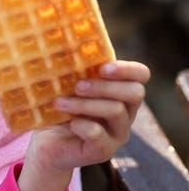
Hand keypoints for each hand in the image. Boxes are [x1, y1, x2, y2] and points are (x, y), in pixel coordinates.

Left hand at [18, 60, 149, 190]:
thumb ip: (74, 68)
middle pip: (135, 93)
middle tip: (78, 86)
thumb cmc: (60, 107)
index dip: (127, 69)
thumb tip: (61, 40)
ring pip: (116, 111)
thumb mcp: (68, 85)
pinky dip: (81, 125)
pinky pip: (98, 134)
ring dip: (85, 104)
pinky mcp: (104, 151)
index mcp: (120, 91)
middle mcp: (126, 112)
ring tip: (60, 102)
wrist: (48, 143)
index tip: (102, 67)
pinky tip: (68, 122)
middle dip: (105, 86)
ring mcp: (118, 133)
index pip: (141, 75)